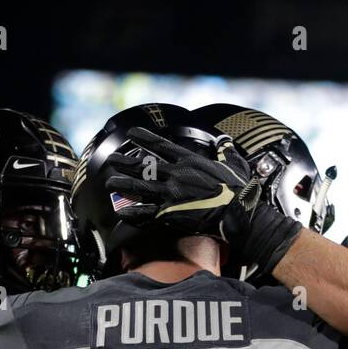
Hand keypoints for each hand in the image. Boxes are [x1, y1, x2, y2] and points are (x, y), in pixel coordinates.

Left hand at [105, 127, 300, 275]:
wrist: (237, 212)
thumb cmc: (238, 189)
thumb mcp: (233, 163)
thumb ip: (225, 151)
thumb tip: (224, 141)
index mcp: (189, 161)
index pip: (161, 146)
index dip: (144, 139)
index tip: (131, 134)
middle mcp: (176, 175)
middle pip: (144, 166)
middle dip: (125, 163)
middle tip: (112, 160)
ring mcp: (171, 194)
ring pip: (140, 188)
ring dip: (123, 185)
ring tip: (110, 183)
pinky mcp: (171, 214)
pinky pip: (146, 214)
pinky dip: (133, 214)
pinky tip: (122, 213)